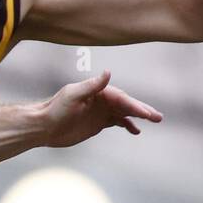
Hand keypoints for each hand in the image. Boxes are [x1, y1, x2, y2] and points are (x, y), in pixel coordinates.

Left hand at [43, 72, 161, 146]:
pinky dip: (128, 125)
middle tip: (158, 117)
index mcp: (97, 92)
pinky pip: (118, 122)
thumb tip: (108, 72)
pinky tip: (136, 130)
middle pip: (127, 104)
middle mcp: (101, 99)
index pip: (121, 98)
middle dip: (143, 110)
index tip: (147, 114)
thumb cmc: (55, 109)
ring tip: (154, 120)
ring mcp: (101, 111)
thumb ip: (91, 85)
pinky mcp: (98, 123)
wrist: (44, 126)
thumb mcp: (72, 96)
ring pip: (125, 112)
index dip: (135, 106)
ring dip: (139, 116)